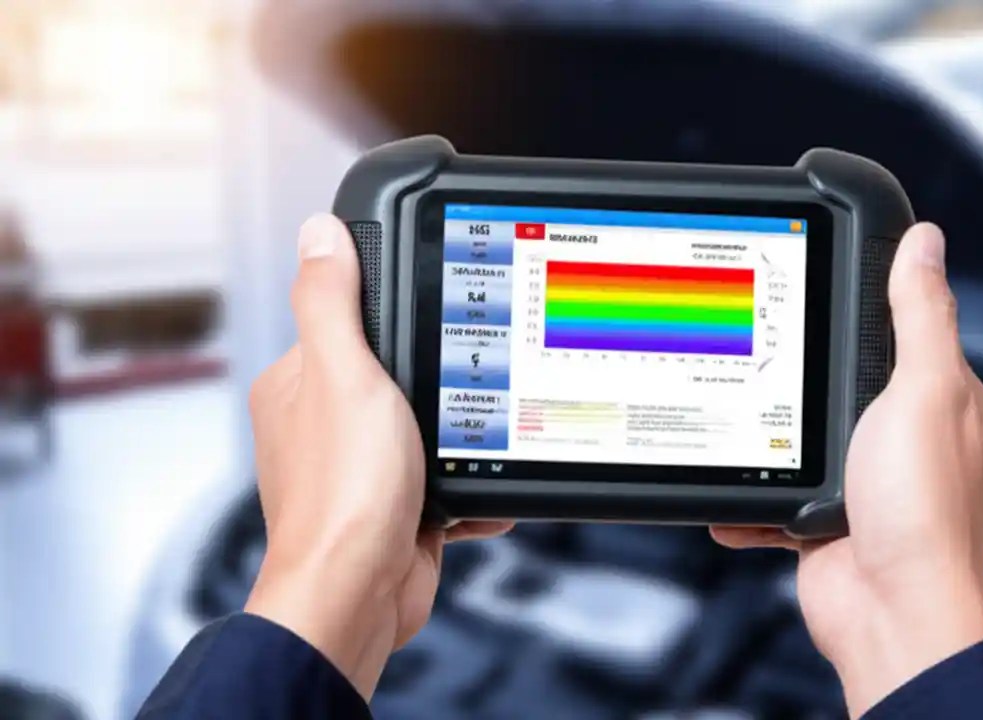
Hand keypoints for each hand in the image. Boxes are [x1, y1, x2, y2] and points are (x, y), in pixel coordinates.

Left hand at [243, 214, 511, 698]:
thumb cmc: (343, 495)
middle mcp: (323, 426)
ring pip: (425, 431)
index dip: (391, 315)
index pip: (345, 323)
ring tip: (481, 437)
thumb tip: (318, 233)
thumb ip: (331, 302)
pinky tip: (486, 488)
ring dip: (460, 438)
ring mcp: (361, 470)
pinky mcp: (396, 510)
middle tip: (471, 378)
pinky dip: (470, 486)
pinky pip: (445, 483)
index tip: (433, 313)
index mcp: (298, 386)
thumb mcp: (345, 374)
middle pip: (395, 376)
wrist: (360, 595)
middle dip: (437, 382)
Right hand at [712, 223, 982, 716]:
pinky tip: (734, 491)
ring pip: (806, 436)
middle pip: (846, 379)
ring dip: (772, 436)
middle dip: (806, 372)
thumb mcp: (924, 390)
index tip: (819, 277)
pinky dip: (753, 498)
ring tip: (741, 418)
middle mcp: (910, 438)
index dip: (868, 302)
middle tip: (763, 349)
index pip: (908, 329)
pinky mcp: (829, 520)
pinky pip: (779, 495)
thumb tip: (926, 244)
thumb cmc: (922, 511)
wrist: (891, 615)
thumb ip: (921, 316)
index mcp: (946, 400)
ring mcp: (868, 481)